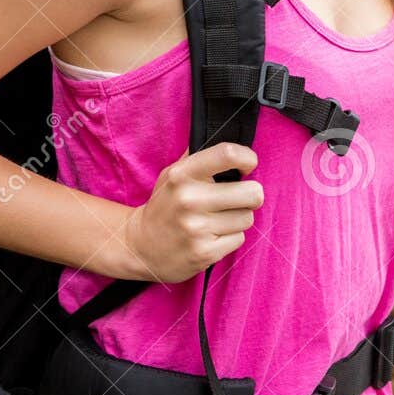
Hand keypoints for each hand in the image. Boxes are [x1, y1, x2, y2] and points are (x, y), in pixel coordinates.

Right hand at [112, 141, 262, 282]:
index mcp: (182, 174)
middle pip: (252, 192)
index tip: (247, 166)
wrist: (140, 247)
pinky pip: (239, 239)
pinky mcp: (205, 252)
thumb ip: (199, 157)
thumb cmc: (166, 205)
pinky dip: (230, 238)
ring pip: (247, 218)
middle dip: (250, 195)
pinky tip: (211, 236)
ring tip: (216, 220)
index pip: (228, 154)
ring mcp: (197, 228)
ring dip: (238, 219)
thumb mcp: (173, 174)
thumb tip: (230, 141)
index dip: (247, 158)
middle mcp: (189, 199)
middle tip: (236, 198)